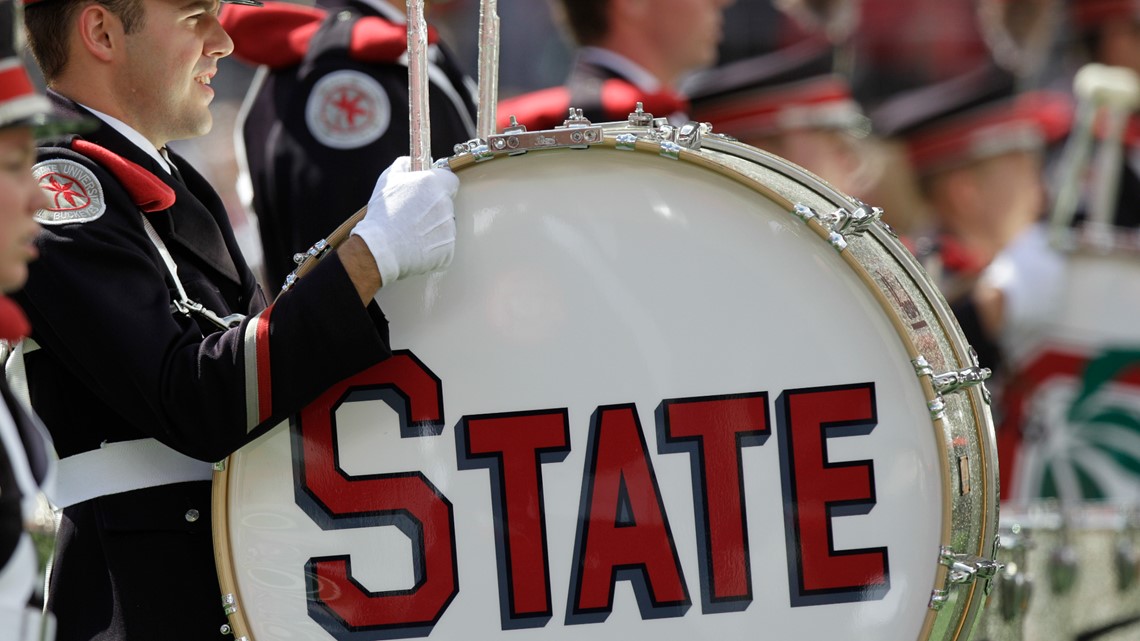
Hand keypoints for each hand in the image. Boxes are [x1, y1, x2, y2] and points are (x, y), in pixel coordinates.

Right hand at [351, 156, 459, 286]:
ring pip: (445, 224)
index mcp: (433, 184)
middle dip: (433, 207)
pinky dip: (432, 245)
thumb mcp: (387, 180)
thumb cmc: (383, 215)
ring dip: (433, 226)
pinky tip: (415, 245)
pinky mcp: (448, 248)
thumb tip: (410, 161)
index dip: (440, 185)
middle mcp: (445, 205)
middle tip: (414, 215)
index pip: (450, 180)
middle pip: (446, 203)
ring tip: (411, 232)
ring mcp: (449, 228)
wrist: (381, 248)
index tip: (429, 191)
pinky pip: (443, 244)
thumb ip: (403, 164)